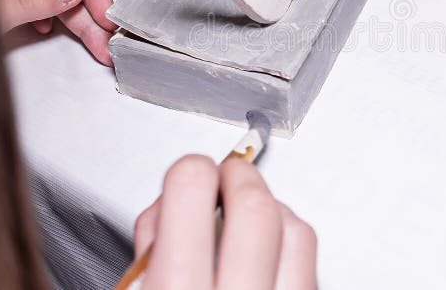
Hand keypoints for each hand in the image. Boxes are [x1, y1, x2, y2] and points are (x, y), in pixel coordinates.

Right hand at [134, 155, 317, 289]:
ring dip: (272, 208)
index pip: (194, 189)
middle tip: (226, 179)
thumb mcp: (135, 289)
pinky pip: (310, 262)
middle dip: (239, 176)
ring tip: (247, 217)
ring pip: (295, 229)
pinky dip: (290, 241)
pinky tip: (269, 251)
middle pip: (255, 203)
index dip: (192, 168)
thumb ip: (151, 247)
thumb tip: (173, 198)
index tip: (193, 171)